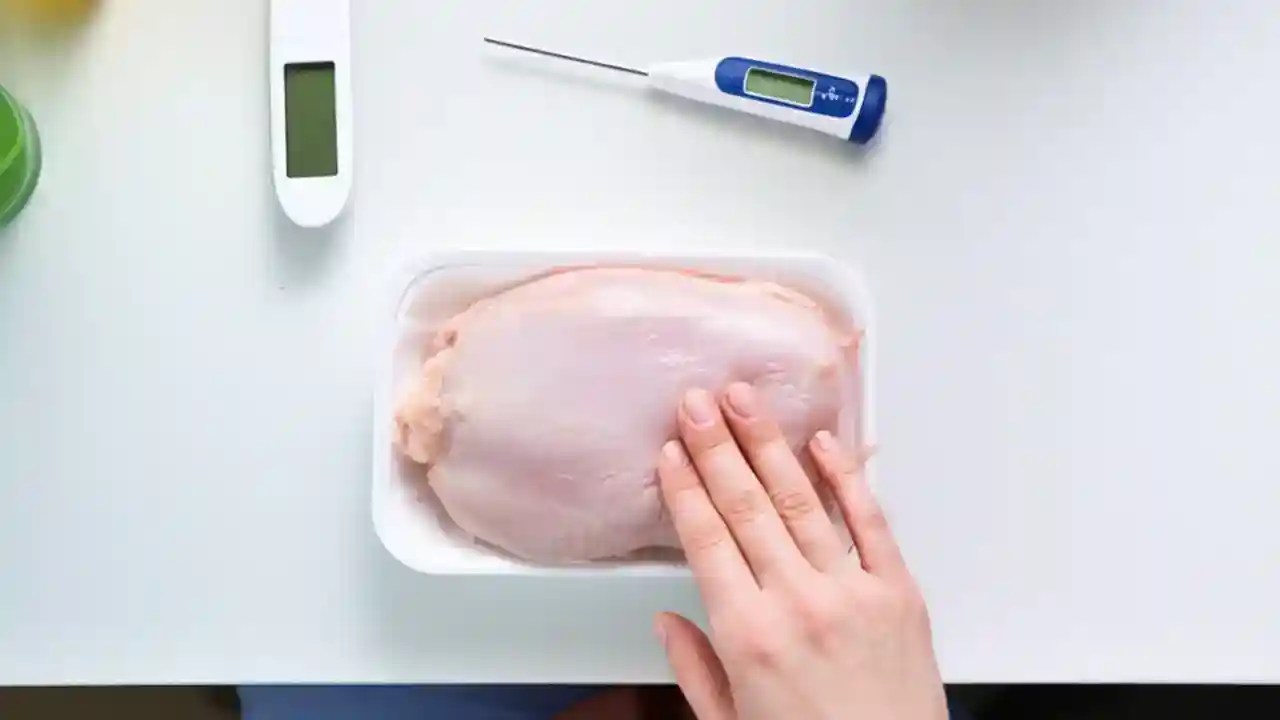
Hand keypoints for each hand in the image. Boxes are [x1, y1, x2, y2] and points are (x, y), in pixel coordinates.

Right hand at [654, 384, 946, 719]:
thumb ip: (697, 670)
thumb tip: (668, 622)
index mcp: (748, 637)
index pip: (706, 540)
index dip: (685, 488)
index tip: (670, 452)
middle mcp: (797, 604)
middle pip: (746, 507)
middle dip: (716, 447)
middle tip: (696, 401)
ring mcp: (852, 593)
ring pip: (801, 501)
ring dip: (767, 444)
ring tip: (744, 401)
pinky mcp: (900, 594)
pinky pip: (870, 523)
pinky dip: (846, 479)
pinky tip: (823, 443)